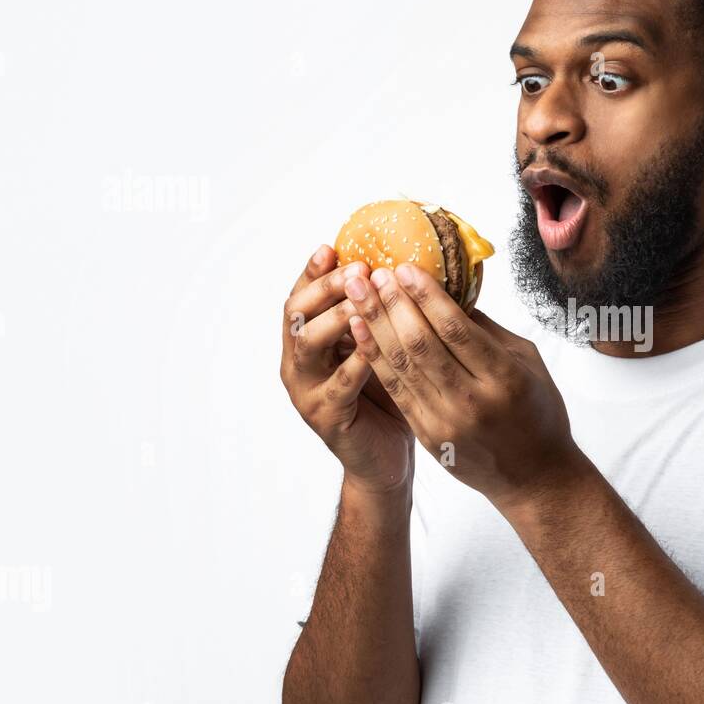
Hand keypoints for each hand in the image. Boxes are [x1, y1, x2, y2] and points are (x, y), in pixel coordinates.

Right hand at [280, 245, 415, 493]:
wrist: (384, 456)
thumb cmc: (388, 395)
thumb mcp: (382, 346)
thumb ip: (381, 312)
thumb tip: (407, 264)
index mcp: (309, 338)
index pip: (302, 294)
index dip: (313, 270)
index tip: (332, 246)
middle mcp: (299, 361)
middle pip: (296, 312)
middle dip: (325, 287)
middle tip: (354, 269)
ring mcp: (306, 390)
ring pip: (309, 344)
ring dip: (336, 318)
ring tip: (361, 301)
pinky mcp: (324, 416)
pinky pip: (337, 385)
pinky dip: (355, 363)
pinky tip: (374, 347)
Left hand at [343, 261, 582, 511]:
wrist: (533, 478)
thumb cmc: (538, 412)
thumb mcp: (528, 363)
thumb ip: (488, 330)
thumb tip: (450, 292)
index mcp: (505, 378)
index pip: (456, 329)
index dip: (426, 296)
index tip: (404, 267)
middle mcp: (473, 401)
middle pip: (422, 344)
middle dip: (393, 303)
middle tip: (373, 273)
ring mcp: (446, 422)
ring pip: (402, 365)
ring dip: (376, 324)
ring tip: (358, 293)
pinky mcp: (428, 435)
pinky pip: (396, 389)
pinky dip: (375, 357)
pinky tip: (360, 331)